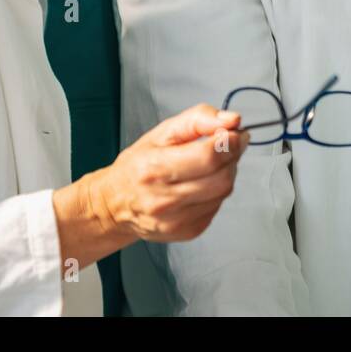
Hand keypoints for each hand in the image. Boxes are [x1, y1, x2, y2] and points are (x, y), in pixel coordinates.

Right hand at [52, 105, 247, 270]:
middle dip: (232, 156)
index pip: (208, 156)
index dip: (230, 142)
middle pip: (222, 177)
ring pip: (223, 192)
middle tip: (229, 144)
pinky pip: (217, 206)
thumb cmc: (137, 165)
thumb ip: (199, 119)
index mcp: (154, 168)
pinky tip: (202, 183)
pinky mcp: (188, 231)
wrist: (115, 204)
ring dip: (227, 172)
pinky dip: (217, 191)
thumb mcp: (162, 132)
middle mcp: (164, 199)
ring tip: (212, 163)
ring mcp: (177, 220)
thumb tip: (232, 120)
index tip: (235, 132)